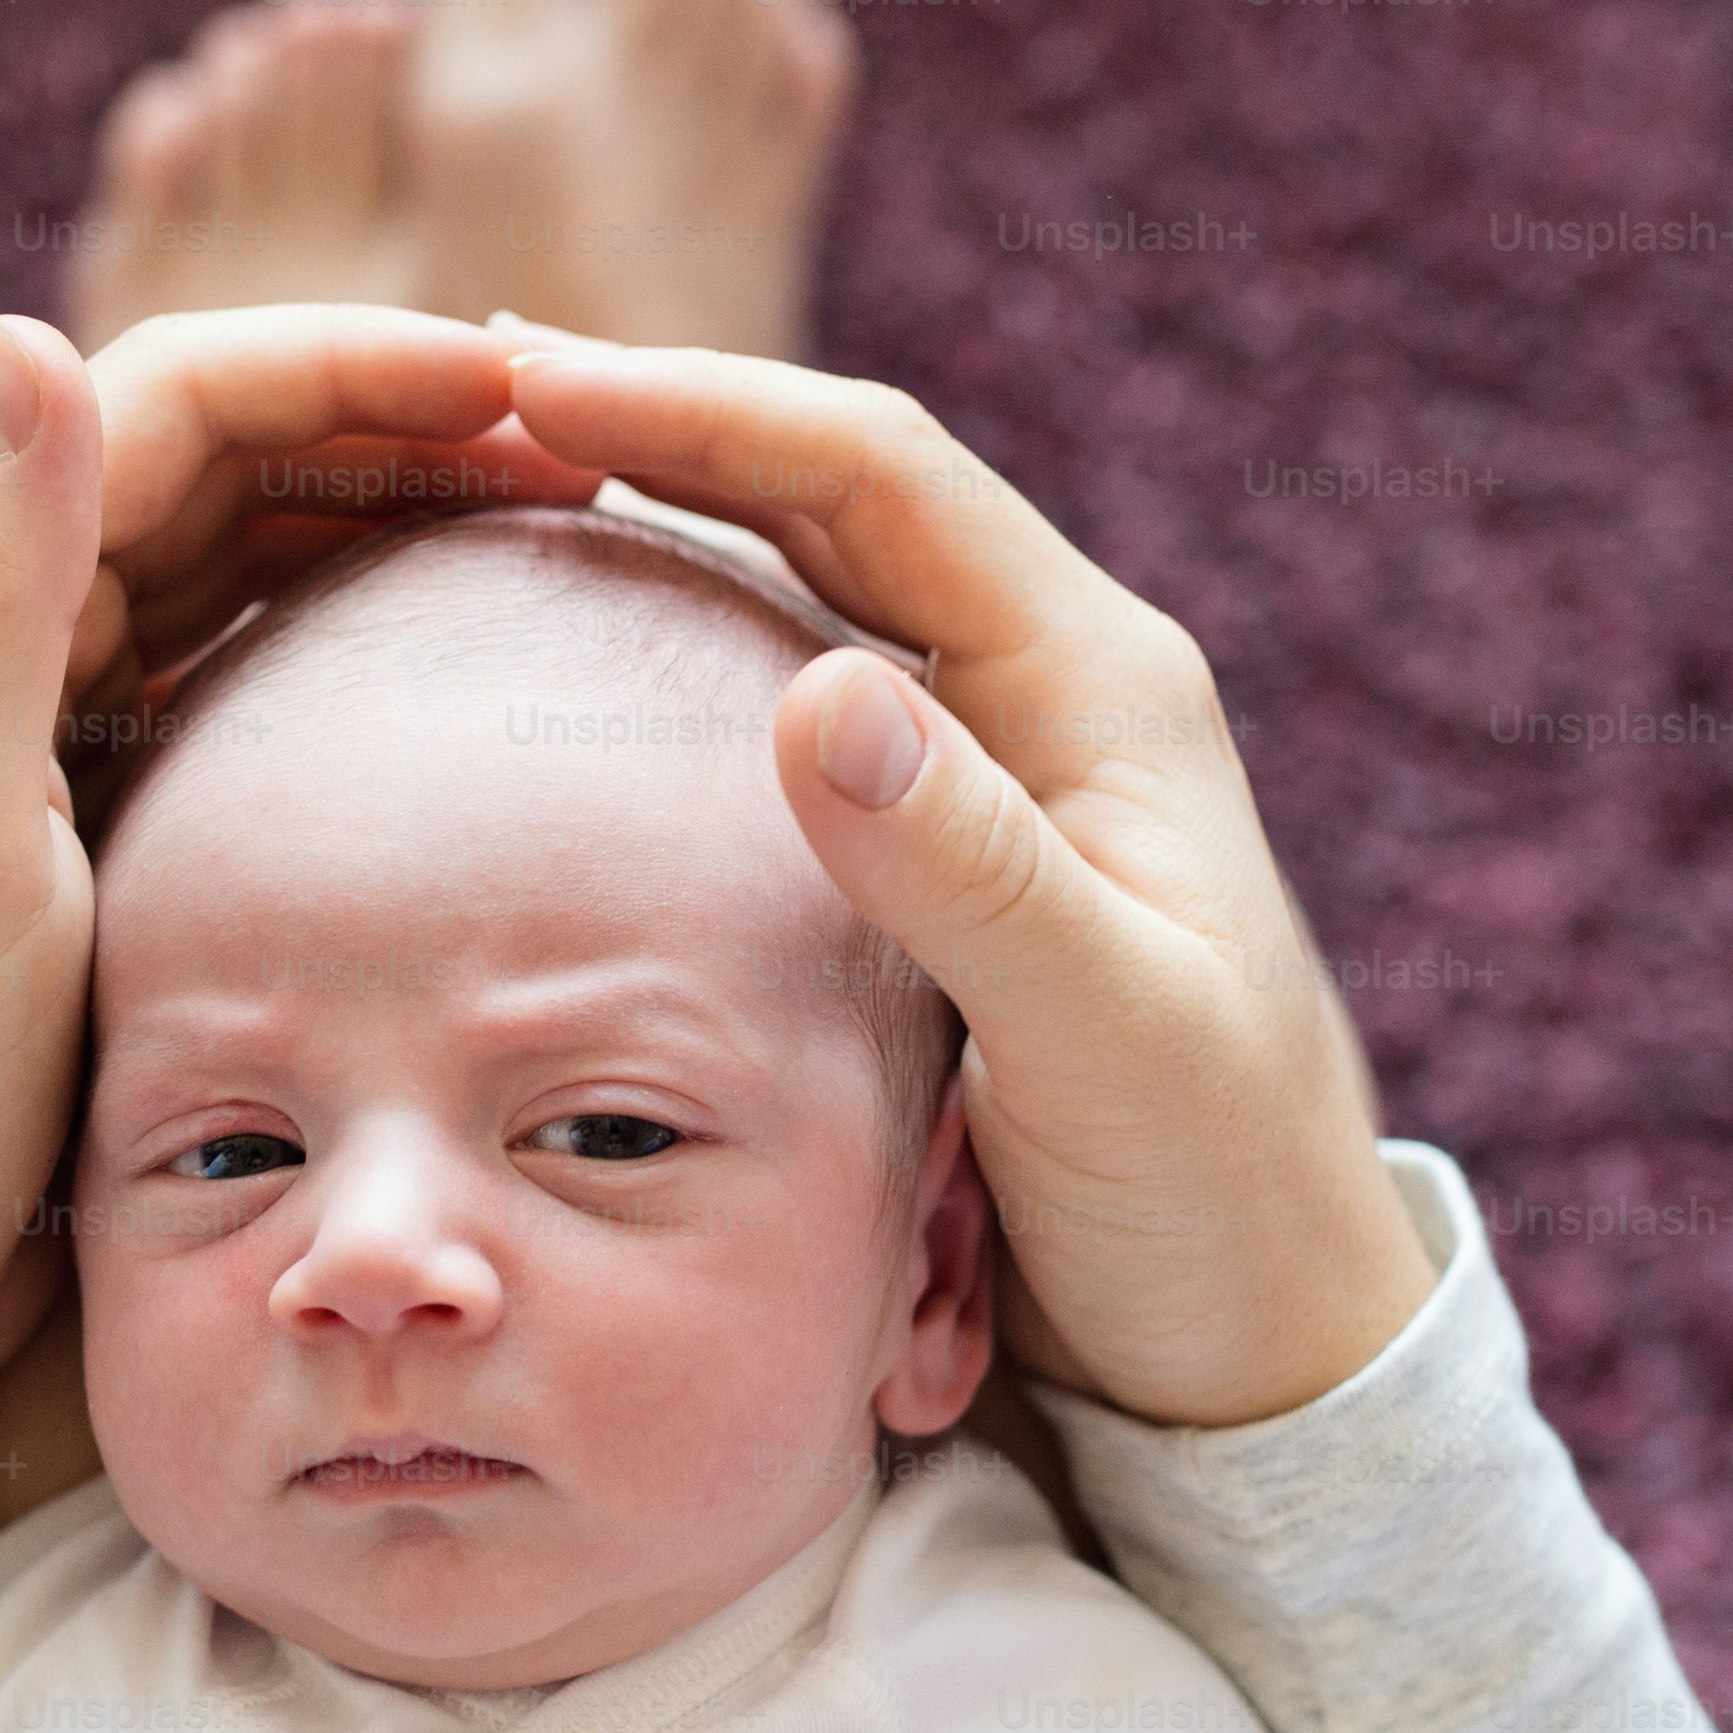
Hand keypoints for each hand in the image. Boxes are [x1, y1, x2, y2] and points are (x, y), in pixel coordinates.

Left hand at [0, 309, 583, 1453]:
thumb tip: (19, 326)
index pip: (167, 395)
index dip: (349, 364)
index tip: (524, 385)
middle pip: (220, 453)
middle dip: (401, 424)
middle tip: (588, 457)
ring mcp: (37, 726)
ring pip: (244, 555)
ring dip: (395, 519)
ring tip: (560, 540)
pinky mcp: (90, 823)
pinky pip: (245, 674)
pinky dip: (361, 639)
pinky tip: (466, 673)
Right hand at [496, 343, 1438, 1429]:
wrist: (1270, 1351)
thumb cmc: (1216, 1201)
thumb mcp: (1102, 1041)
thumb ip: (970, 872)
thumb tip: (817, 691)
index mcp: (1100, 683)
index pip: (874, 470)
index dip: (697, 405)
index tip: (519, 381)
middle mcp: (1050, 694)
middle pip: (830, 493)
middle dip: (656, 425)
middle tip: (461, 395)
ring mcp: (1000, 772)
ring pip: (805, 584)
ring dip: (659, 521)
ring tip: (482, 495)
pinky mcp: (948, 861)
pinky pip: (792, 708)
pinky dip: (675, 660)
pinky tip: (566, 679)